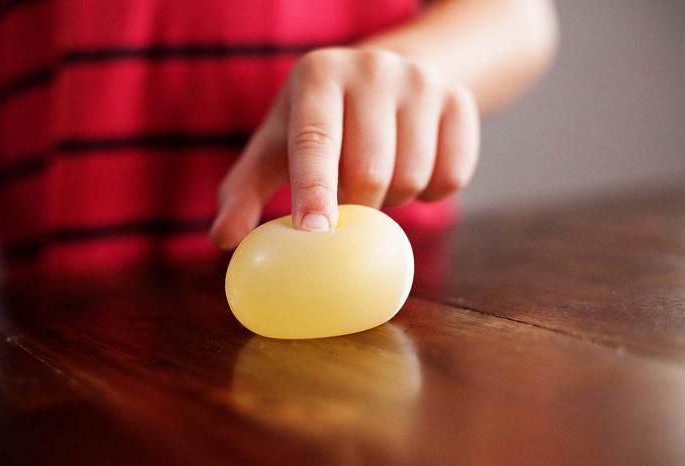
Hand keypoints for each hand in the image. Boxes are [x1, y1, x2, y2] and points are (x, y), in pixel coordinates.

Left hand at [210, 47, 478, 247]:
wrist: (389, 77)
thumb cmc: (320, 123)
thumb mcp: (277, 145)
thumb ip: (245, 192)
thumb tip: (223, 240)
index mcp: (318, 75)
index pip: (316, 140)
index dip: (314, 190)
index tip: (314, 232)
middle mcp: (373, 69)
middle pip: (369, 171)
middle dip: (357, 206)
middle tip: (348, 203)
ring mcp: (422, 82)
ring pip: (413, 177)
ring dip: (393, 200)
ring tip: (379, 180)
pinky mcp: (460, 101)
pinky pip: (452, 177)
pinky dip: (431, 194)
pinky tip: (415, 171)